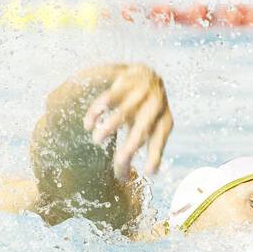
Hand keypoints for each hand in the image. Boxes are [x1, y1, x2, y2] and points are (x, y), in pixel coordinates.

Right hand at [81, 63, 173, 179]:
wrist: (144, 72)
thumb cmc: (144, 108)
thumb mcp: (147, 126)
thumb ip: (139, 147)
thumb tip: (124, 179)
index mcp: (163, 119)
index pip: (159, 139)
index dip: (155, 155)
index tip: (150, 172)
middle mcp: (155, 105)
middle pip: (142, 129)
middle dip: (130, 147)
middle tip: (119, 162)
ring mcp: (140, 91)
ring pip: (123, 112)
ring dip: (110, 126)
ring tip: (96, 140)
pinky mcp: (125, 80)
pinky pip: (109, 97)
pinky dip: (98, 111)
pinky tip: (88, 123)